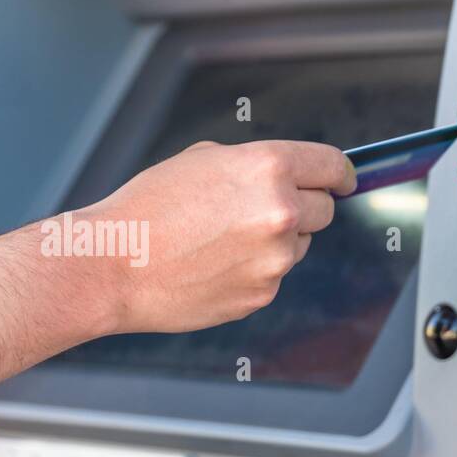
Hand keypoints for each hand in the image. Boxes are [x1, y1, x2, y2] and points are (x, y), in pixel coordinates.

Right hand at [81, 140, 355, 334]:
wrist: (113, 265)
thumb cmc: (146, 208)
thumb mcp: (201, 161)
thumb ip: (252, 167)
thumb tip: (285, 178)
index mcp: (269, 168)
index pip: (332, 167)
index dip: (340, 174)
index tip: (343, 181)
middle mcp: (280, 212)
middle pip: (322, 210)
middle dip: (301, 208)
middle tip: (259, 213)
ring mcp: (274, 259)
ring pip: (296, 246)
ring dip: (273, 242)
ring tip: (218, 242)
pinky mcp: (261, 295)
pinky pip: (270, 277)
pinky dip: (250, 271)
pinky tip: (209, 266)